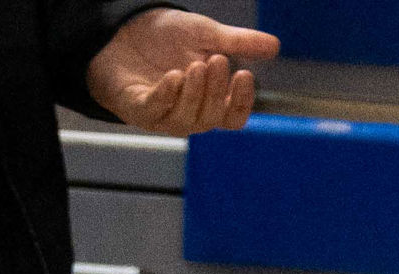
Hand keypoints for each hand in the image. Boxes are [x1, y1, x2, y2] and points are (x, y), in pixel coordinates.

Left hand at [89, 9, 275, 133]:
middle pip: (211, 118)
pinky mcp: (137, 108)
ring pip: (186, 119)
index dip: (242, 101)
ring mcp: (163, 115)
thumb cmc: (166, 38)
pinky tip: (174, 77)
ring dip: (194, 94)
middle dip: (216, 90)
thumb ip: (238, 42)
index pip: (233, 116)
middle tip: (217, 60)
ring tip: (196, 65)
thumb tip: (274, 46)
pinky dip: (166, 95)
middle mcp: (188, 114)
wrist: (124, 29)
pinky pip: (155, 110)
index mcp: (209, 101)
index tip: (245, 74)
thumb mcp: (206, 34)